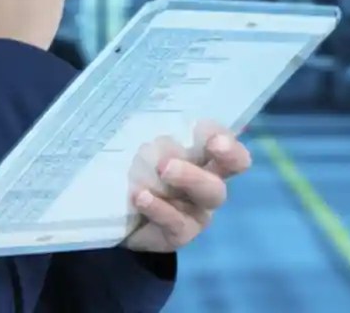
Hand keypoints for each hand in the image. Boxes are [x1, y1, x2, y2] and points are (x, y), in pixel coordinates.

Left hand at [122, 120, 253, 253]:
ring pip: (209, 194)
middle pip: (227, 171)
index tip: (212, 135)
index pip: (231, 148)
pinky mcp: (181, 234)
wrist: (118, 216)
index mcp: (206, 161)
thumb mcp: (147, 149)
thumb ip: (158, 136)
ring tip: (163, 169)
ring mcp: (199, 212)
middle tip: (173, 158)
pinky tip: (141, 197)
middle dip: (216, 158)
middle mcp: (209, 185)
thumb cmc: (138, 171)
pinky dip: (159, 207)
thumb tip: (154, 115)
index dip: (229, 143)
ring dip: (188, 178)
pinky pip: (177, 222)